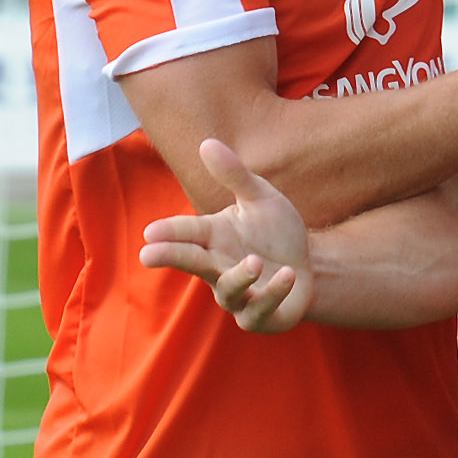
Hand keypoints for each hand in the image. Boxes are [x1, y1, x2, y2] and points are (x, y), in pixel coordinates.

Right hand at [140, 138, 314, 332]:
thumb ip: (235, 175)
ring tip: (254, 261)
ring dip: (239, 277)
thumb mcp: (261, 198)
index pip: (187, 232)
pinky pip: (260, 309)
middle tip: (147, 255)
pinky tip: (288, 274)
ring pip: (228, 291)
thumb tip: (206, 142)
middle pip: (191, 262)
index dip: (168, 232)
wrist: (309, 265)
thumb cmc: (276, 232)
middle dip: (170, 258)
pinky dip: (273, 293)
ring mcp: (237, 294)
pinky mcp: (260, 315)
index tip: (149, 233)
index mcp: (214, 237)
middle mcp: (219, 267)